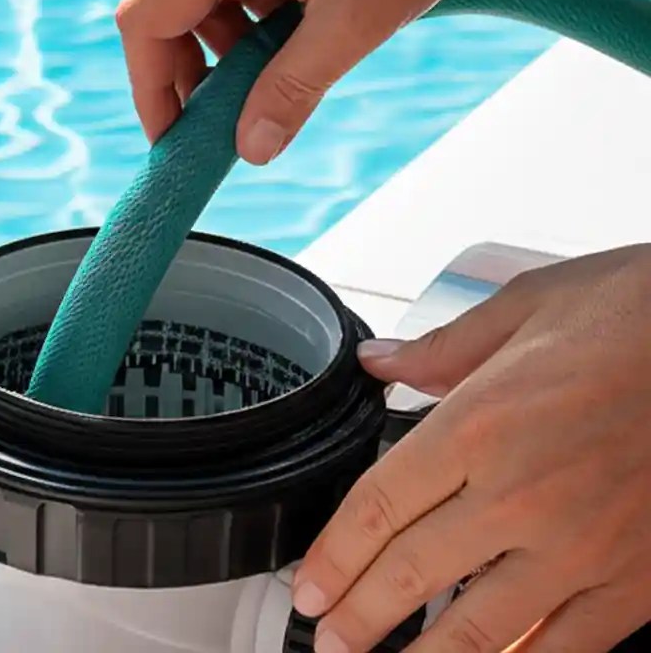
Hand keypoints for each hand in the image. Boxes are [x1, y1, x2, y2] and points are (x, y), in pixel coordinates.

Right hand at [115, 0, 479, 162]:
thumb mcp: (356, 17)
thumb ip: (295, 86)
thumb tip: (253, 149)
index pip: (145, 23)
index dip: (150, 88)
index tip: (173, 141)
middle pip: (171, 15)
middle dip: (196, 76)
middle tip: (228, 129)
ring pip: (212, 2)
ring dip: (235, 53)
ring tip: (283, 84)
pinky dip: (264, 23)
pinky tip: (306, 43)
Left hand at [290, 244, 650, 651]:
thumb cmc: (640, 314)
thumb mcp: (528, 306)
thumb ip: (443, 348)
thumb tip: (377, 361)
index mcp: (480, 425)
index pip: (378, 508)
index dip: (333, 558)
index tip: (308, 586)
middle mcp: (521, 494)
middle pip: (412, 576)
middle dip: (358, 617)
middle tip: (327, 639)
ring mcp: (582, 546)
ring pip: (480, 627)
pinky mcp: (636, 580)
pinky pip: (566, 645)